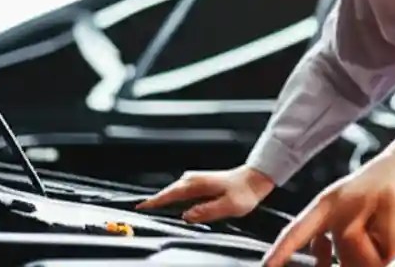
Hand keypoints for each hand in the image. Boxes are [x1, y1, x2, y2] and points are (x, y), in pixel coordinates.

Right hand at [135, 165, 274, 222]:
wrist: (255, 179)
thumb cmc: (245, 191)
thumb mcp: (229, 205)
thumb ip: (207, 211)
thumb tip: (187, 216)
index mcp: (196, 184)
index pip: (168, 195)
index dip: (152, 203)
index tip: (138, 209)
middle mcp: (192, 180)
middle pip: (166, 194)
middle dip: (153, 203)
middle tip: (139, 214)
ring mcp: (194, 181)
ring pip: (171, 193)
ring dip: (161, 202)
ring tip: (150, 213)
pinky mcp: (198, 185)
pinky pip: (178, 193)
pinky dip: (170, 200)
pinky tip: (169, 208)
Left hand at [261, 152, 394, 266]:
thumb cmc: (380, 191)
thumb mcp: (350, 211)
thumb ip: (332, 237)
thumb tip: (323, 265)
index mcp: (327, 203)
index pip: (297, 230)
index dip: (281, 251)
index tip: (267, 266)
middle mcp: (343, 200)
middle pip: (342, 251)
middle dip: (357, 262)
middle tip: (371, 250)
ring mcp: (368, 200)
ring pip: (364, 254)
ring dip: (378, 257)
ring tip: (384, 237)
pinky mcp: (392, 203)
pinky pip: (390, 248)